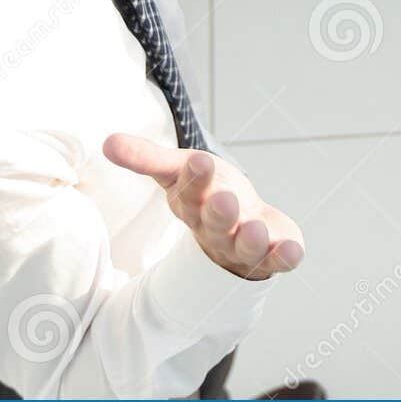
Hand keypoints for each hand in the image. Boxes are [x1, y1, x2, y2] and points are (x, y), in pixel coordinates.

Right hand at [103, 133, 303, 280]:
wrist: (242, 224)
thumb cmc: (208, 192)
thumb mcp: (179, 169)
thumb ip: (147, 158)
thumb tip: (107, 142)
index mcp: (192, 206)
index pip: (188, 194)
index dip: (193, 180)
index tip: (199, 161)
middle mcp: (217, 229)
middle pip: (215, 223)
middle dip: (219, 213)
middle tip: (224, 200)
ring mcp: (245, 245)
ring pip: (245, 246)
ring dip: (250, 239)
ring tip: (255, 229)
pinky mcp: (274, 252)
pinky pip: (279, 259)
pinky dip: (286, 257)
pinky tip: (292, 251)